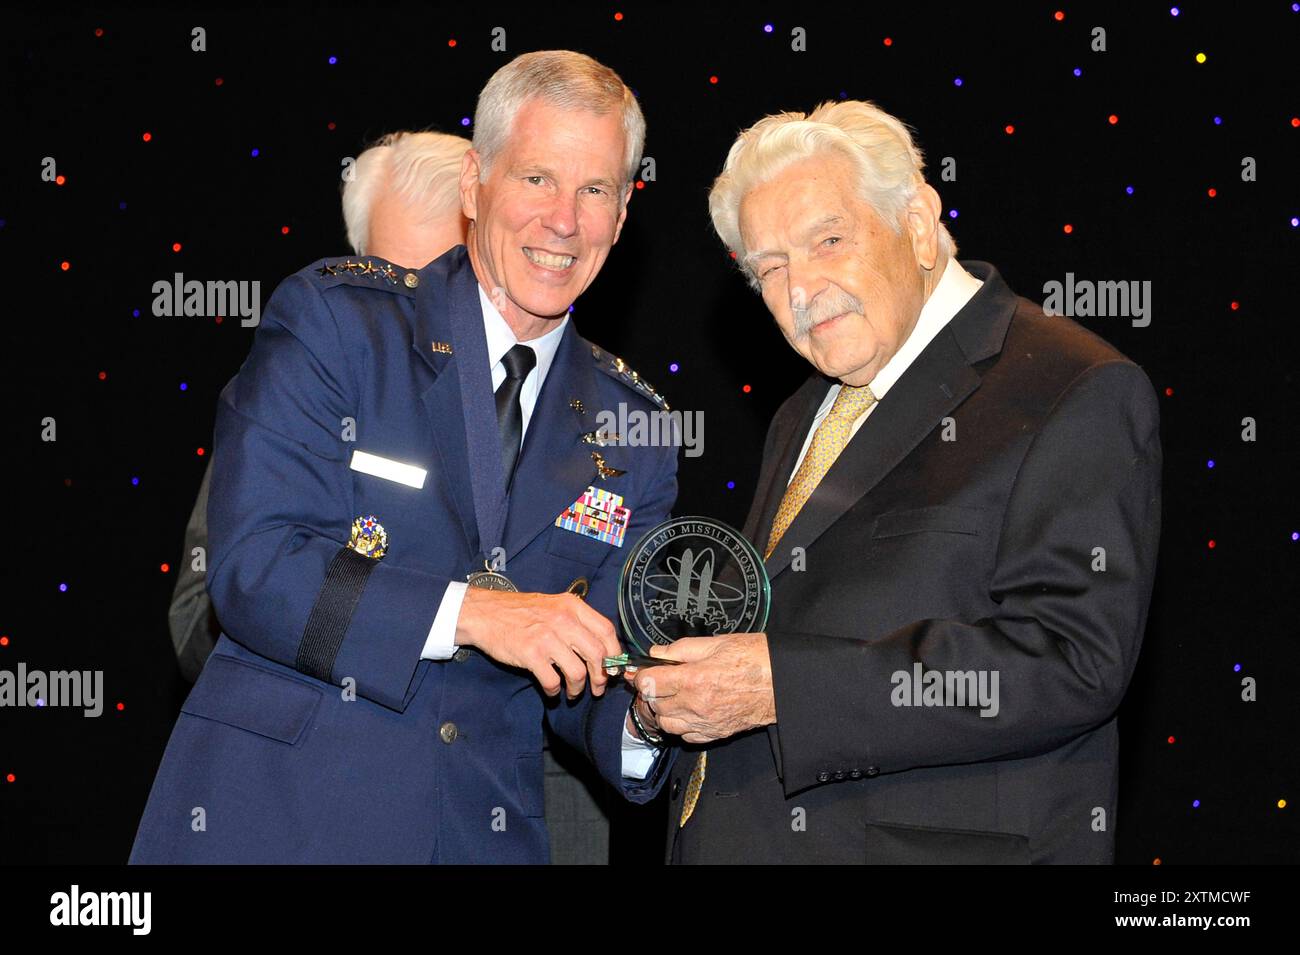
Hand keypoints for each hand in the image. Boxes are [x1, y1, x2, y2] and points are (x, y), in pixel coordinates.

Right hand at [456, 587, 621, 698]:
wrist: (485, 613)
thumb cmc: (521, 612)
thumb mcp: (554, 605)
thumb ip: (577, 621)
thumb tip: (601, 647)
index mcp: (572, 606)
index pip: (606, 631)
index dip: (614, 653)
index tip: (614, 668)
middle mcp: (563, 620)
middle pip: (597, 654)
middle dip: (601, 676)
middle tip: (598, 687)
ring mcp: (546, 637)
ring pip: (577, 672)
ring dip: (578, 688)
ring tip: (572, 692)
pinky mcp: (530, 654)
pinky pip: (553, 681)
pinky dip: (555, 691)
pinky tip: (552, 691)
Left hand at [624, 633, 775, 742]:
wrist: (783, 683)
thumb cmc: (755, 658)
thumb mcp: (717, 642)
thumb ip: (682, 648)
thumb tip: (657, 652)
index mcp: (694, 679)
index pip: (649, 683)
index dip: (643, 674)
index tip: (647, 669)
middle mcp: (696, 705)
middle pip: (654, 704)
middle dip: (653, 691)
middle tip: (662, 679)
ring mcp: (705, 723)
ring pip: (666, 724)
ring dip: (664, 710)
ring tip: (675, 695)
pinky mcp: (715, 734)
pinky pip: (685, 736)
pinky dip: (681, 725)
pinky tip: (689, 710)